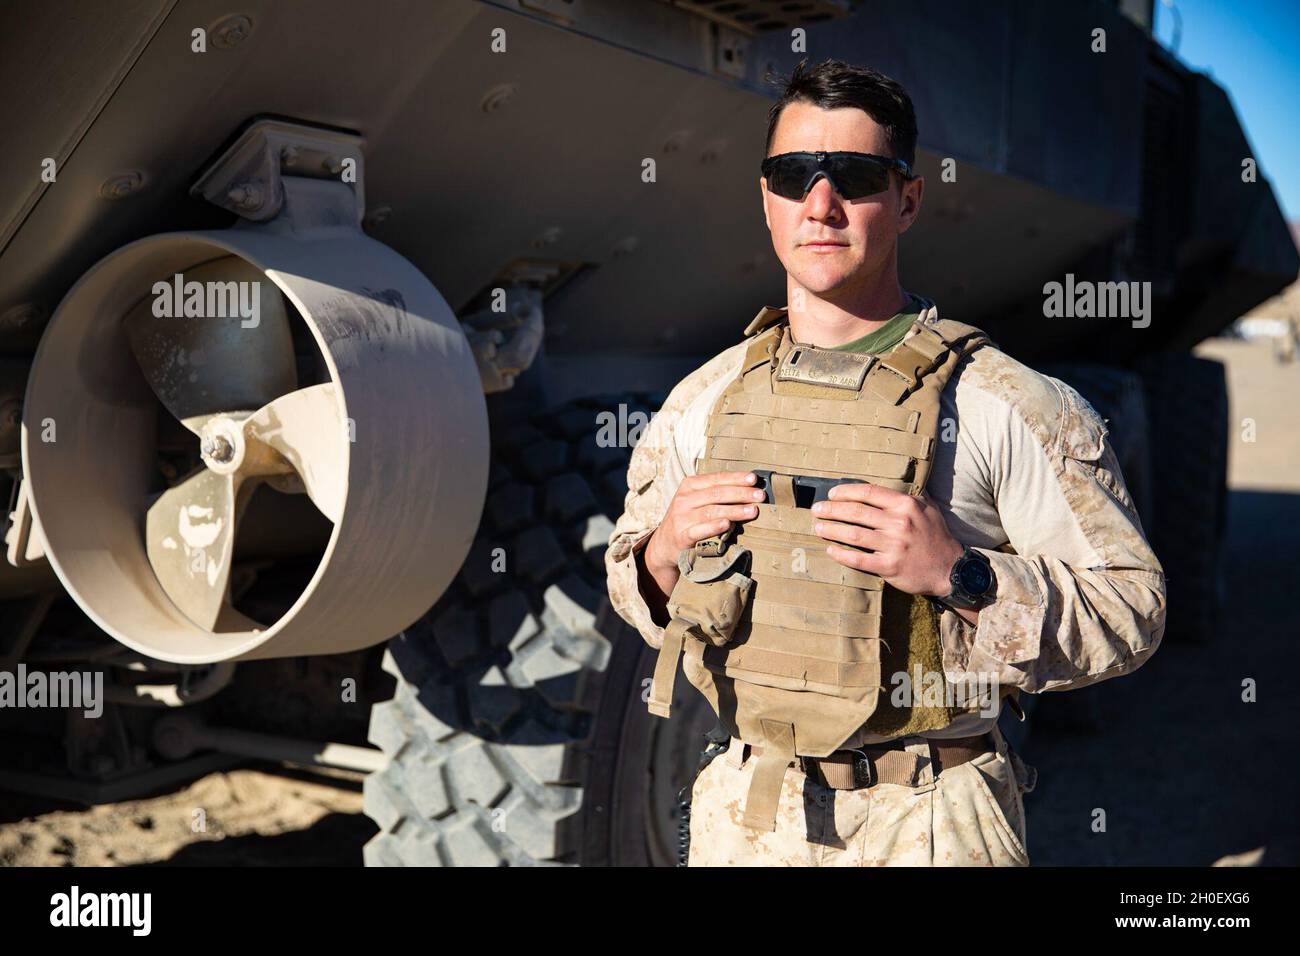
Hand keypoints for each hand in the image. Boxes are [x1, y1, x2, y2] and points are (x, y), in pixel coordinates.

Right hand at [642, 471, 764, 576]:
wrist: (664, 544)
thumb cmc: (688, 519)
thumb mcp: (697, 500)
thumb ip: (716, 493)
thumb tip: (750, 487)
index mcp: (689, 485)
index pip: (716, 479)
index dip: (736, 478)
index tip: (754, 479)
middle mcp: (684, 499)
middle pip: (717, 494)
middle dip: (741, 493)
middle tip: (760, 496)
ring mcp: (681, 517)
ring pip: (711, 511)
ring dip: (734, 510)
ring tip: (752, 511)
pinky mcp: (681, 536)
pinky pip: (699, 530)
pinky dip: (714, 527)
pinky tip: (727, 525)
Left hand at [810, 483, 963, 596]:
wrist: (951, 570)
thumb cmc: (937, 537)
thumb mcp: (930, 509)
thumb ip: (913, 495)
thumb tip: (904, 479)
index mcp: (906, 505)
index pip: (868, 492)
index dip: (846, 491)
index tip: (832, 494)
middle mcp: (899, 523)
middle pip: (856, 512)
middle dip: (831, 509)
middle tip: (816, 510)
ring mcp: (893, 545)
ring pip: (853, 534)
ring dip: (831, 529)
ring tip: (818, 527)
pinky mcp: (889, 566)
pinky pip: (858, 559)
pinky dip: (841, 554)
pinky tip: (830, 550)